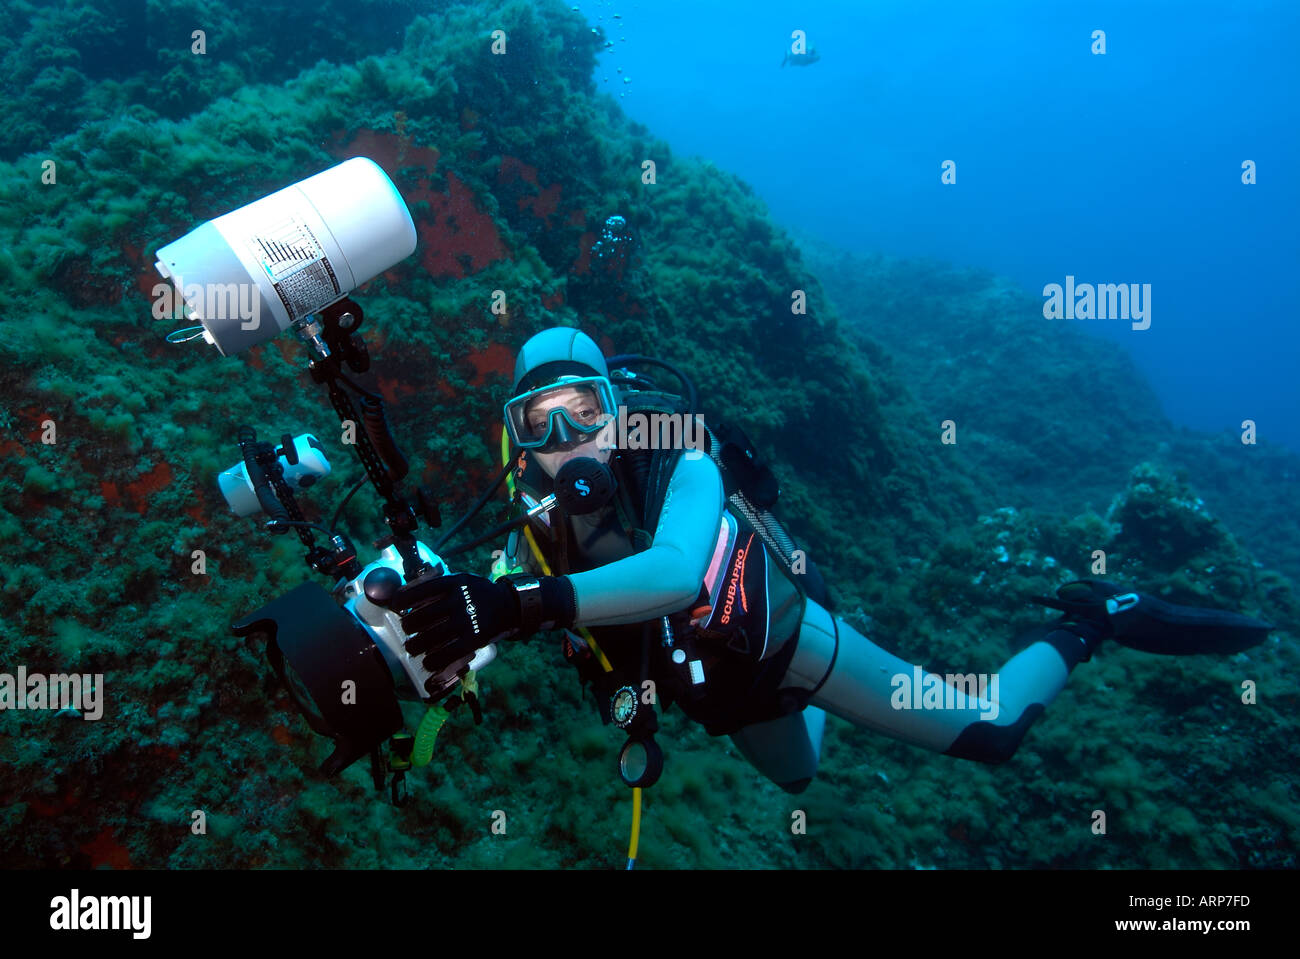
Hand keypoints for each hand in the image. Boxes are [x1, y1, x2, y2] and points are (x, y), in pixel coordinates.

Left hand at [391, 572, 521, 671]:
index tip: (396, 606)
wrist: (508, 604)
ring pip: (430, 638)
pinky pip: (448, 653)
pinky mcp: (475, 638)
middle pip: (420, 617)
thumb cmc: (477, 593)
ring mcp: (467, 620)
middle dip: (407, 626)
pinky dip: (434, 660)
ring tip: (412, 648)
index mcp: (453, 583)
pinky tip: (428, 662)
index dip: (402, 600)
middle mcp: (458, 600)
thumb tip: (404, 595)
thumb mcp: (460, 580)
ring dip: (415, 646)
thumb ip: (436, 586)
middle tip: (407, 630)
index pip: (419, 591)